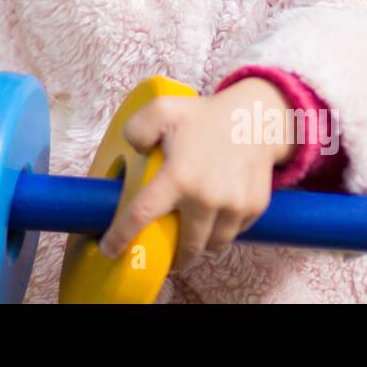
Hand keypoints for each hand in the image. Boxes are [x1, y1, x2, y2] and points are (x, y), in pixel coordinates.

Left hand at [97, 79, 293, 271]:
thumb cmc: (204, 115)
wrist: (256, 118)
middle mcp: (206, 198)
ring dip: (202, 246)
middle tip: (170, 258)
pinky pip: (235, 232)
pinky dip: (224, 231)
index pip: (142, 214)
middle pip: (187, 247)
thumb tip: (134, 151)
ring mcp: (233, 206)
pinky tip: (217, 218)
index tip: (110, 250)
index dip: (122, 236)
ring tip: (195, 238)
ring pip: (214, 245)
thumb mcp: (163, 108)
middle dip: (177, 258)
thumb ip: (137, 128)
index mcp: (178, 177)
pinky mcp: (254, 208)